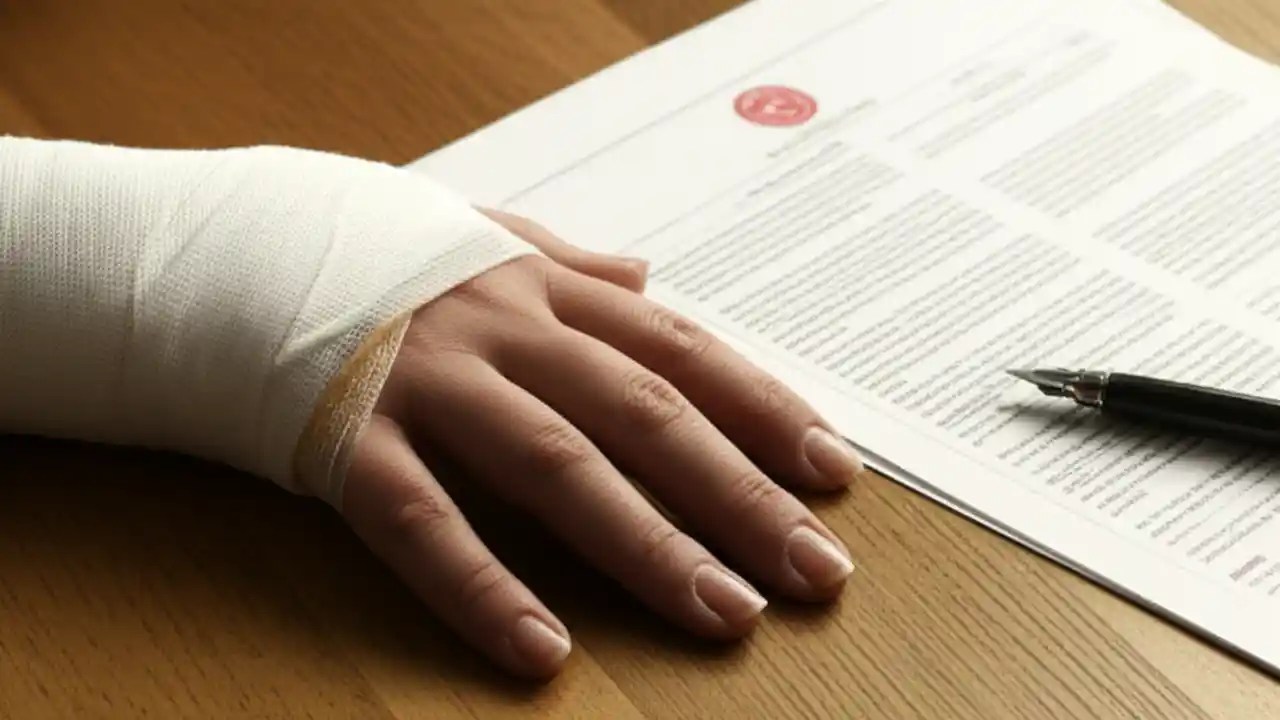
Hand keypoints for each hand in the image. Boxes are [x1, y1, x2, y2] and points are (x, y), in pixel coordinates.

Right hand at [341, 210, 862, 678]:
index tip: (833, 477)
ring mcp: (429, 384)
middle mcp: (503, 333)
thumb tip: (647, 278)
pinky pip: (424, 523)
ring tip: (726, 615)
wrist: (224, 252)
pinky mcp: (351, 442)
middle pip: (644, 416)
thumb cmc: (368, 254)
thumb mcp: (478, 236)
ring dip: (649, 545)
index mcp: (541, 290)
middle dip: (738, 495)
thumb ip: (567, 261)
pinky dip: (484, 588)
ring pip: (558, 466)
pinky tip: (541, 654)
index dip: (763, 411)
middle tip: (815, 573)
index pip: (679, 352)